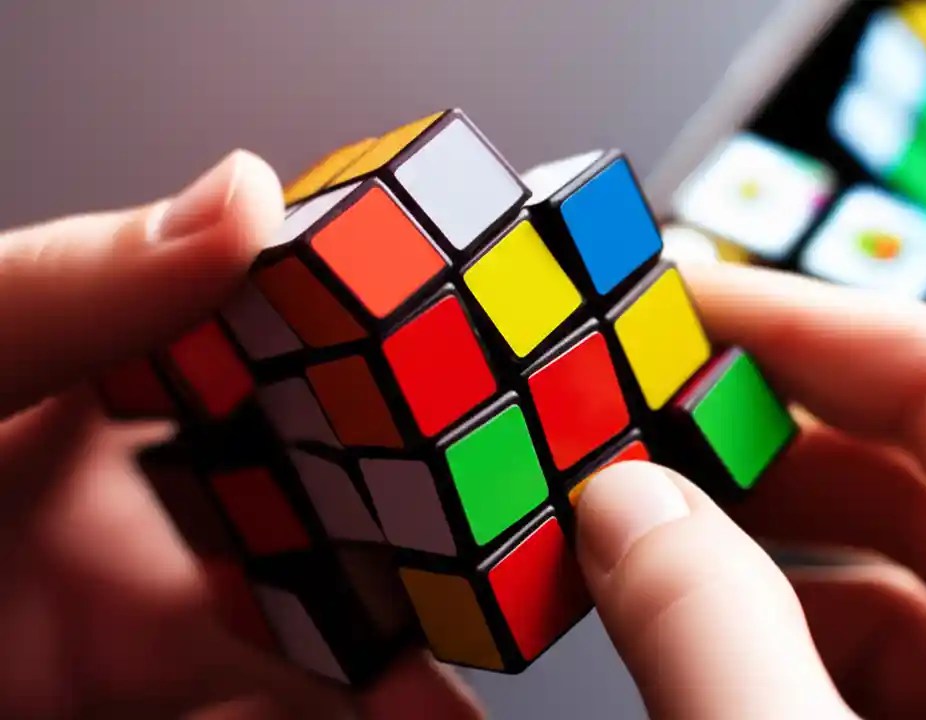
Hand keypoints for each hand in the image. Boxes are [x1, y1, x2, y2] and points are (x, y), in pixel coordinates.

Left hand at [0, 152, 480, 718]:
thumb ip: (69, 287)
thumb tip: (245, 200)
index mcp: (108, 397)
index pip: (282, 366)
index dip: (385, 366)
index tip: (462, 379)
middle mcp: (145, 514)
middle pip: (328, 520)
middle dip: (419, 546)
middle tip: (488, 567)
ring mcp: (140, 636)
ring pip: (311, 645)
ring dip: (390, 665)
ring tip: (439, 690)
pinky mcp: (132, 715)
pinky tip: (373, 716)